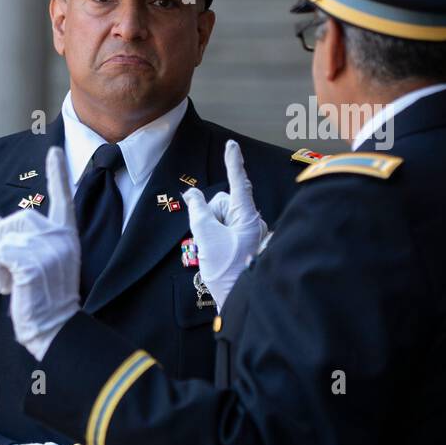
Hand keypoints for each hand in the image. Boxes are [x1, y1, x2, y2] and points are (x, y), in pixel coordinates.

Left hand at [0, 146, 78, 359]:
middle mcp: (61, 238)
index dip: (57, 174)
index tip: (54, 150)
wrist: (54, 328)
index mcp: (66, 237)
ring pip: (5, 236)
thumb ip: (18, 240)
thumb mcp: (34, 264)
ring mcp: (49, 249)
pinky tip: (7, 289)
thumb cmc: (42, 298)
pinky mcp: (33, 262)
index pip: (63, 199)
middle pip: (19, 218)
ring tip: (8, 283)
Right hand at [181, 140, 267, 310]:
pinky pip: (225, 229)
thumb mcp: (205, 236)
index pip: (238, 182)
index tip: (231, 144)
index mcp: (247, 216)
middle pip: (223, 203)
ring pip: (222, 217)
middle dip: (211, 216)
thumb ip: (198, 210)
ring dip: (213, 229)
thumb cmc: (226, 269)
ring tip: (215, 250)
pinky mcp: (246, 241)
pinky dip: (217, 237)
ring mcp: (250, 232)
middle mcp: (252, 220)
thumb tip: (193, 195)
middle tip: (209, 240)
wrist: (237, 299)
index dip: (233, 162)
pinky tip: (218, 254)